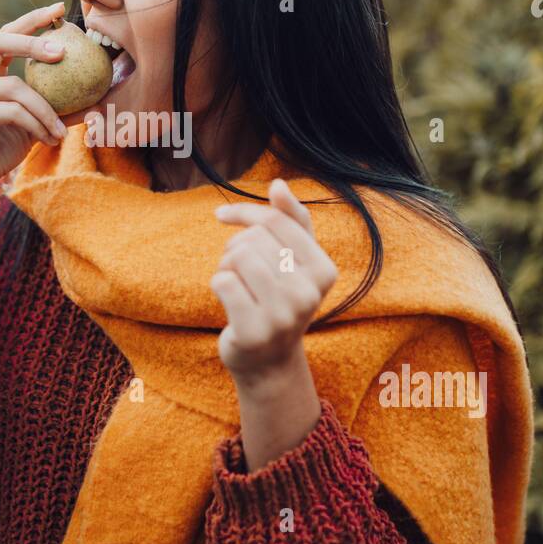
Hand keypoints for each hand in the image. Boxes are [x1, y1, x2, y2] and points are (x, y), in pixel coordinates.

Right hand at [0, 2, 70, 206]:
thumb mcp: (33, 127)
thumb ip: (58, 111)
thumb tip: (97, 104)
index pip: (5, 34)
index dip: (31, 20)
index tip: (59, 10)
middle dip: (31, 40)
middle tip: (62, 51)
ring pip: (14, 87)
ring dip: (46, 109)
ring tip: (61, 131)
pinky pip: (11, 111)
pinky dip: (36, 123)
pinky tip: (49, 139)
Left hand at [210, 178, 338, 382]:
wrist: (267, 359)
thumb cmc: (278, 298)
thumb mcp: (293, 260)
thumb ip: (291, 220)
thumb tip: (279, 184)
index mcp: (324, 270)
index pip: (276, 219)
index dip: (244, 212)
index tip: (225, 216)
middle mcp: (309, 294)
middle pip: (254, 239)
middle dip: (236, 248)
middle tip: (241, 271)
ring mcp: (283, 316)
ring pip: (238, 257)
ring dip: (226, 265)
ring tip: (236, 283)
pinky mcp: (254, 331)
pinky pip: (223, 281)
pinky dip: (218, 283)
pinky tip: (229, 299)